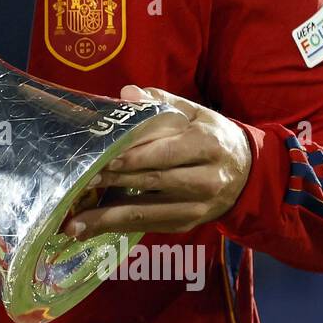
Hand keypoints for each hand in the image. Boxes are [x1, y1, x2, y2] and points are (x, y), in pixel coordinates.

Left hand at [62, 84, 252, 238]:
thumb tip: (127, 93)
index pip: (165, 152)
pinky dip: (119, 228)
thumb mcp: (195, 113)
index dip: (133, 157)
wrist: (248, 173)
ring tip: (74, 223)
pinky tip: (91, 229)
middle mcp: (206, 179)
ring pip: (149, 213)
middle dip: (114, 184)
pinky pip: (150, 226)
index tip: (102, 160)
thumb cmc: (211, 136)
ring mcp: (198, 206)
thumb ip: (161, 102)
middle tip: (78, 185)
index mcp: (207, 144)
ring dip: (109, 218)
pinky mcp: (188, 223)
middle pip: (154, 182)